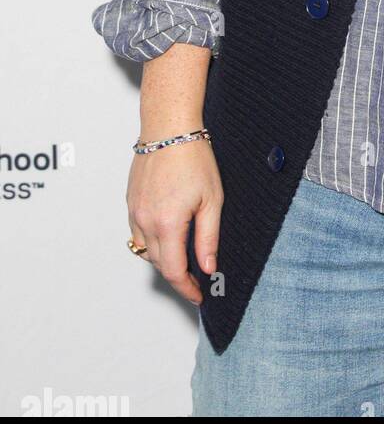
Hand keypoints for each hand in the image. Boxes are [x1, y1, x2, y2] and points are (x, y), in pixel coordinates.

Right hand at [126, 137, 222, 304]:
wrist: (169, 128)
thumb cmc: (193, 157)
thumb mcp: (212, 200)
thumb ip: (208, 237)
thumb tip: (208, 266)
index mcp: (167, 223)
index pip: (174, 270)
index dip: (186, 288)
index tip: (197, 295)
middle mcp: (145, 221)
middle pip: (158, 263)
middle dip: (177, 275)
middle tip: (197, 278)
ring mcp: (134, 211)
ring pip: (145, 250)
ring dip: (163, 258)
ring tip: (184, 255)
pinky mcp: (130, 202)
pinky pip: (137, 232)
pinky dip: (152, 240)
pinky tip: (168, 232)